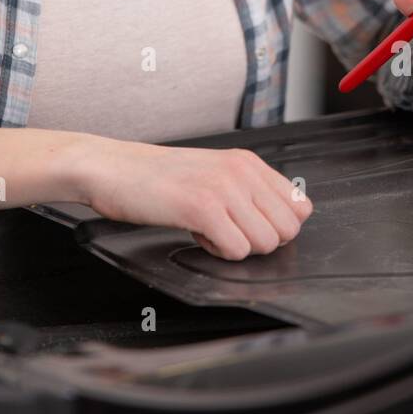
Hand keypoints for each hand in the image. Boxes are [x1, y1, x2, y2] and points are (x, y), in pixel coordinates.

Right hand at [75, 136, 312, 259]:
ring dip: (236, 246)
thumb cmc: (158, 176)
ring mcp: (223, 188)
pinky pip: (236, 250)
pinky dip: (217, 252)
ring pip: (265, 243)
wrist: (112, 168)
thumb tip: (290, 218)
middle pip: (287, 230)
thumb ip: (250, 191)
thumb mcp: (214, 173)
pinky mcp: (201, 208)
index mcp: (247, 161)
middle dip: (259, 241)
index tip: (246, 223)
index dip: (275, 225)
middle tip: (226, 229)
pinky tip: (196, 233)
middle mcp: (241, 170)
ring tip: (207, 228)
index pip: (300, 206)